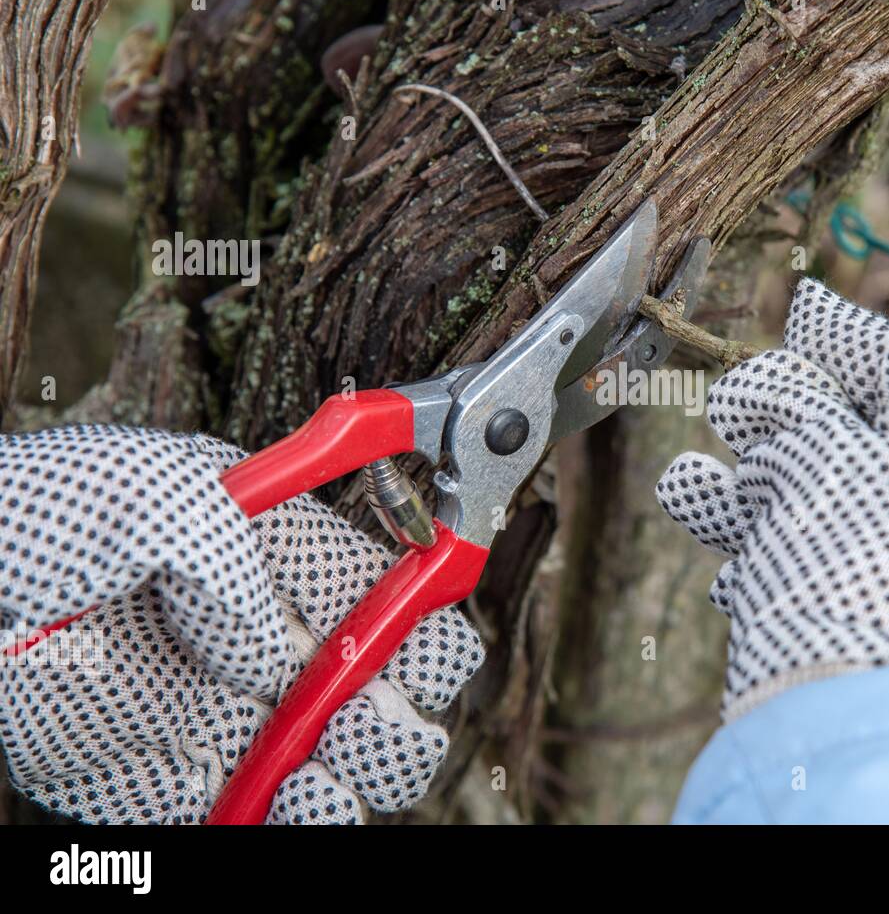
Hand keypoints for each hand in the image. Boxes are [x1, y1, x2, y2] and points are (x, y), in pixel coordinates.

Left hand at [0, 425, 481, 822]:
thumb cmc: (39, 518)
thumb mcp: (136, 493)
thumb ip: (220, 548)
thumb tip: (271, 649)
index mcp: (283, 554)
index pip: (398, 586)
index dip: (428, 615)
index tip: (424, 638)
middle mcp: (270, 640)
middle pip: (391, 686)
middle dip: (402, 703)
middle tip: (365, 706)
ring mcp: (231, 717)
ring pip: (349, 762)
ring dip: (367, 767)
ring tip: (331, 760)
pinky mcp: (176, 786)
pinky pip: (268, 817)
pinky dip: (304, 818)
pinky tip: (301, 797)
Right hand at [655, 279, 888, 743]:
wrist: (873, 757)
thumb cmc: (860, 579)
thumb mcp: (818, 464)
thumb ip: (792, 409)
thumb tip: (762, 385)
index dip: (848, 344)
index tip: (801, 314)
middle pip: (879, 460)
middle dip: (786, 436)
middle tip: (728, 412)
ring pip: (855, 535)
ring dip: (765, 510)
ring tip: (686, 491)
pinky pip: (856, 598)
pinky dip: (793, 577)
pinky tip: (734, 581)